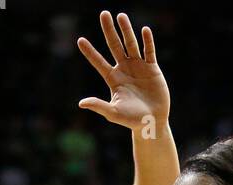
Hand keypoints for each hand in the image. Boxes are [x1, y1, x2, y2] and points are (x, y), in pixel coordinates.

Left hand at [78, 11, 169, 130]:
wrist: (152, 123)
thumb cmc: (132, 120)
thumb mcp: (114, 113)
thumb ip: (99, 106)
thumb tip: (81, 103)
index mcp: (113, 79)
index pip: (99, 62)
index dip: (90, 52)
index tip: (80, 40)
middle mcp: (124, 69)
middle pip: (115, 46)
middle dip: (109, 30)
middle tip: (104, 14)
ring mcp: (139, 67)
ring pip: (131, 44)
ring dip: (126, 30)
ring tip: (121, 16)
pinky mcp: (152, 69)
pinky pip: (149, 51)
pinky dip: (148, 41)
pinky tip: (144, 30)